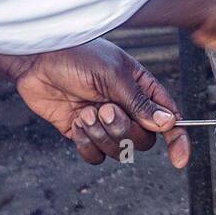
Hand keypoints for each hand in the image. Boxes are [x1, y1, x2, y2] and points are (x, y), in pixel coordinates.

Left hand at [0, 40, 189, 168]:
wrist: (36, 61)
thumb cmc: (76, 55)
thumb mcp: (112, 74)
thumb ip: (139, 102)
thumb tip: (167, 123)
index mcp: (141, 90)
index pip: (168, 119)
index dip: (177, 140)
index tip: (179, 159)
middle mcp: (126, 109)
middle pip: (142, 140)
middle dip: (123, 130)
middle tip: (105, 109)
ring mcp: (104, 124)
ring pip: (118, 151)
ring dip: (101, 135)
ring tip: (86, 113)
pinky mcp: (83, 134)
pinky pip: (94, 156)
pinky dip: (85, 143)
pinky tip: (76, 122)